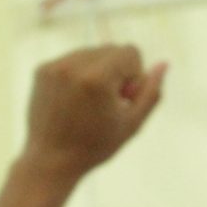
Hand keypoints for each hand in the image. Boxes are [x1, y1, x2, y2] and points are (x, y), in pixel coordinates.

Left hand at [23, 45, 166, 179]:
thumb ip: (151, 92)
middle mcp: (73, 66)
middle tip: (110, 101)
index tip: (126, 97)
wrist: (52, 158)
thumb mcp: (133, 123)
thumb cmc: (97, 145)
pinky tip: (76, 99)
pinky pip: (72, 59)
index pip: (129, 51)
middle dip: (117, 71)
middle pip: (111, 49)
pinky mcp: (42, 69)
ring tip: (91, 101)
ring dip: (99, 71)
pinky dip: (80, 74)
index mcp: (97, 79)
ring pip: (91, 52)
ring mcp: (54, 66)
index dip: (135, 75)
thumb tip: (164, 63)